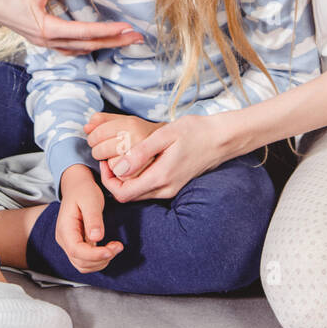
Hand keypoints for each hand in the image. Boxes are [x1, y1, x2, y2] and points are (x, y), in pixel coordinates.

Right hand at [0, 0, 143, 55]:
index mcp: (47, 29)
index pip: (85, 34)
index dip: (108, 31)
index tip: (127, 28)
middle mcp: (47, 40)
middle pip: (87, 45)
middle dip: (113, 42)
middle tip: (137, 38)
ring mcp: (44, 42)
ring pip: (80, 49)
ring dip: (103, 44)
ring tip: (123, 40)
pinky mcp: (41, 38)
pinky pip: (69, 47)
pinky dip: (86, 45)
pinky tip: (97, 41)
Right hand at [56, 166, 122, 272]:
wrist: (78, 187)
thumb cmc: (83, 191)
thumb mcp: (91, 199)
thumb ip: (93, 218)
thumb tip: (96, 238)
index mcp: (65, 228)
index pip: (76, 250)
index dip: (94, 255)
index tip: (111, 250)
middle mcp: (64, 239)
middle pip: (80, 262)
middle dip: (101, 259)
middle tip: (118, 246)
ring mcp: (69, 244)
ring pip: (83, 265)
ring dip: (101, 262)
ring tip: (115, 247)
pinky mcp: (77, 245)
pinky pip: (86, 261)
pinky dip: (99, 260)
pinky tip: (109, 249)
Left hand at [97, 112, 238, 201]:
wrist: (221, 138)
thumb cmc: (194, 131)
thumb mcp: (165, 135)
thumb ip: (140, 153)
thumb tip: (118, 168)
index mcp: (160, 177)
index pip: (122, 193)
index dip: (108, 180)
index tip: (105, 160)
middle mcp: (165, 189)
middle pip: (128, 196)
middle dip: (114, 181)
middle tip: (109, 158)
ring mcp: (171, 189)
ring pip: (138, 194)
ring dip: (125, 181)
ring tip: (121, 158)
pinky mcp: (175, 185)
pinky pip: (148, 189)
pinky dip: (137, 179)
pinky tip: (137, 161)